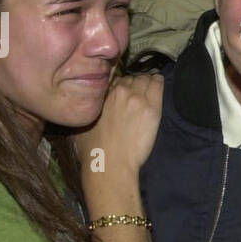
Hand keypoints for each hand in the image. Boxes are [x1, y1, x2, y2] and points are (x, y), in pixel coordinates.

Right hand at [72, 73, 164, 188]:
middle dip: (135, 84)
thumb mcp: (82, 124)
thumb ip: (88, 109)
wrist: (111, 163)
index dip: (122, 86)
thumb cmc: (93, 150)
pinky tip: (158, 84)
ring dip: (147, 83)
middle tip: (138, 94)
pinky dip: (158, 83)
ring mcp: (138, 98)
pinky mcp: (152, 109)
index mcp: (104, 94)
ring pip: (146, 79)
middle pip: (132, 79)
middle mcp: (121, 91)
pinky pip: (158, 85)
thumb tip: (88, 107)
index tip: (125, 93)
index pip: (117, 80)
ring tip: (149, 89)